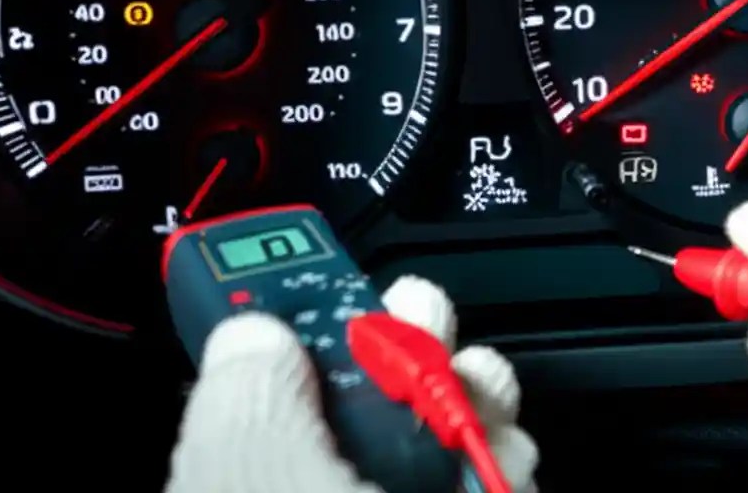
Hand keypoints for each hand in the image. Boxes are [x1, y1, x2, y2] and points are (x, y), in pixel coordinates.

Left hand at [165, 276, 538, 492]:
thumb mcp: (245, 466)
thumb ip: (244, 390)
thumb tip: (255, 328)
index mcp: (252, 471)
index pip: (261, 387)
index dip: (287, 321)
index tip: (311, 276)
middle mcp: (326, 480)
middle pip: (364, 389)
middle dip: (400, 333)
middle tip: (412, 315)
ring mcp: (399, 491)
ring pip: (440, 422)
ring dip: (468, 382)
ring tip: (472, 380)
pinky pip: (491, 461)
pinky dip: (503, 442)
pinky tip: (497, 446)